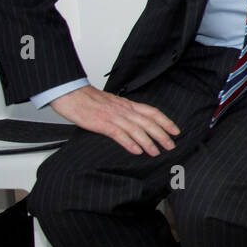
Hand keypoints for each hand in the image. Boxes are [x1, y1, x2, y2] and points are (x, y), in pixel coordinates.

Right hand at [51, 85, 179, 156]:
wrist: (71, 94)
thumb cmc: (89, 100)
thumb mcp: (113, 103)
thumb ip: (125, 111)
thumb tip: (135, 122)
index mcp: (127, 104)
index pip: (152, 112)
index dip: (166, 121)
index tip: (176, 131)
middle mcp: (124, 110)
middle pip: (148, 122)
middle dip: (162, 135)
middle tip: (171, 146)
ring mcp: (113, 117)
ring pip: (136, 130)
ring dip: (148, 142)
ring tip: (156, 152)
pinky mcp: (102, 123)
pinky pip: (119, 134)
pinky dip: (129, 143)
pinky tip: (136, 151)